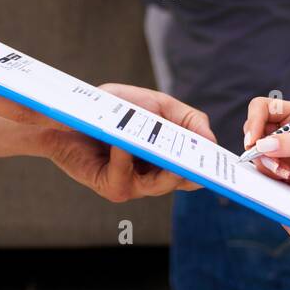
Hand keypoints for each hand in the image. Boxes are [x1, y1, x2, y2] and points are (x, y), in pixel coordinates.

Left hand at [43, 83, 208, 200]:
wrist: (62, 117)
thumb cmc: (107, 109)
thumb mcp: (151, 103)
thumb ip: (184, 117)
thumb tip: (209, 139)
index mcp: (165, 156)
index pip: (196, 166)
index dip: (211, 165)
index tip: (226, 161)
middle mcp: (153, 174)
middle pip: (185, 179)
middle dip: (196, 168)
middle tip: (207, 160)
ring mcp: (133, 184)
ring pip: (162, 183)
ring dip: (164, 163)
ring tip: (168, 146)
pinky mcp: (111, 187)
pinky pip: (126, 177)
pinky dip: (126, 158)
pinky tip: (121, 142)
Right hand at [242, 96, 289, 214]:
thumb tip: (264, 144)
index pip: (263, 108)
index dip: (254, 120)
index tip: (253, 140)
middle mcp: (286, 133)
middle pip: (254, 131)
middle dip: (258, 146)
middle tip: (272, 160)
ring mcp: (282, 153)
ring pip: (256, 154)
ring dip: (268, 164)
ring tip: (288, 172)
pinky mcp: (281, 172)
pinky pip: (263, 171)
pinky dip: (272, 175)